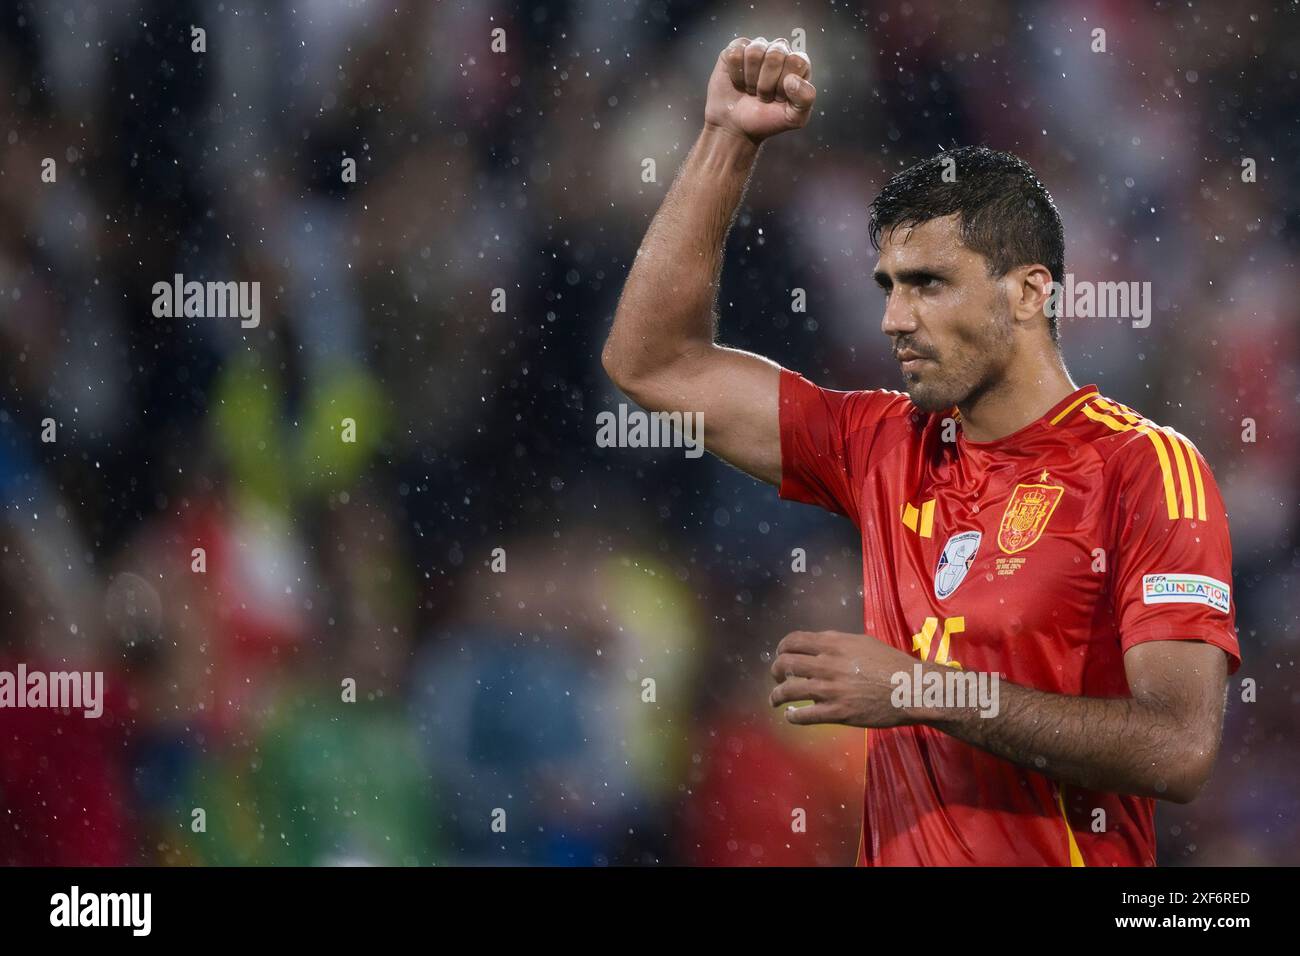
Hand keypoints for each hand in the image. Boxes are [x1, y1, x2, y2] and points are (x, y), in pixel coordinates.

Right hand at [705, 36, 815, 144]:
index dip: (784, 84)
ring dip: (750, 79)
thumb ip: (805, 99)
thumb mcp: (795, 118)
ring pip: (754, 53)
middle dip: (766, 84)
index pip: (796, 61)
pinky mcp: (736, 49)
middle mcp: (779, 50)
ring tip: (751, 89)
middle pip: (775, 56)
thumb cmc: (767, 119)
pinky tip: (739, 82)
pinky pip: (735, 55)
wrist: (738, 126)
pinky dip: (735, 75)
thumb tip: (792, 79)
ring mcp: (757, 47)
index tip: (779, 97)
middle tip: (764, 96)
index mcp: (798, 63)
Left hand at [770, 630, 922, 727]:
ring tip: (776, 700)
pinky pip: (804, 716)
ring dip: (776, 696)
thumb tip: (816, 646)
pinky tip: (792, 715)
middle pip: (785, 664)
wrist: (911, 688)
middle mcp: (827, 665)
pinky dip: (792, 716)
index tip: (780, 655)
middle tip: (777, 678)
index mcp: (833, 645)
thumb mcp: (862, 642)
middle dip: (775, 672)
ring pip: (788, 691)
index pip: (793, 641)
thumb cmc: (890, 663)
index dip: (781, 648)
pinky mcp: (837, 713)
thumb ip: (837, 642)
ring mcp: (831, 690)